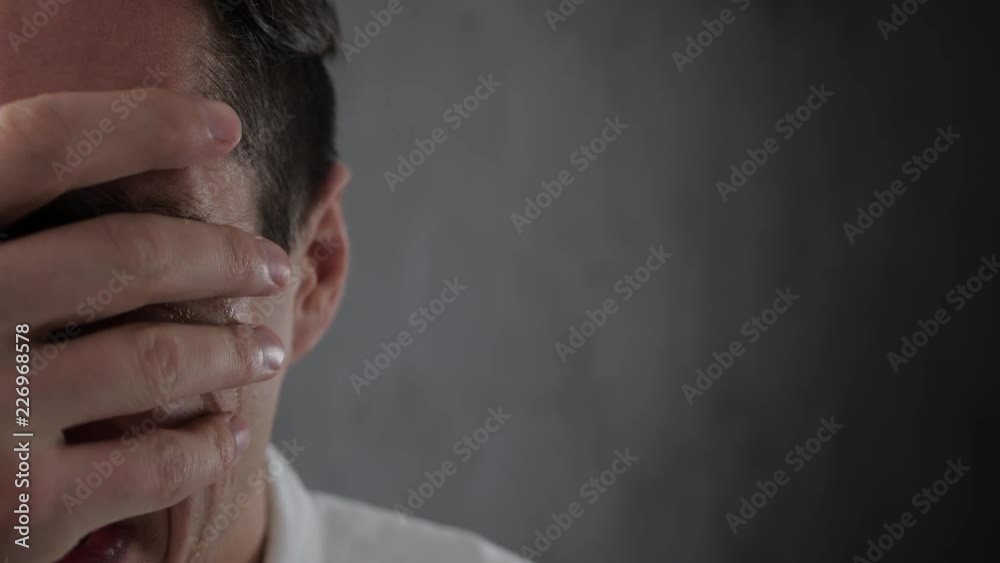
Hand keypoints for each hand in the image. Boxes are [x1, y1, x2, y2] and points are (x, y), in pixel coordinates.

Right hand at [0, 90, 288, 561]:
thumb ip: (14, 231)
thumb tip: (137, 160)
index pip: (40, 145)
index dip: (141, 123)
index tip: (223, 125)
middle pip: (126, 253)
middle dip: (223, 256)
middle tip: (271, 266)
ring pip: (156, 358)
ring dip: (232, 352)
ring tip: (265, 352)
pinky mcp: (18, 509)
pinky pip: (156, 463)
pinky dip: (207, 446)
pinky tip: (224, 437)